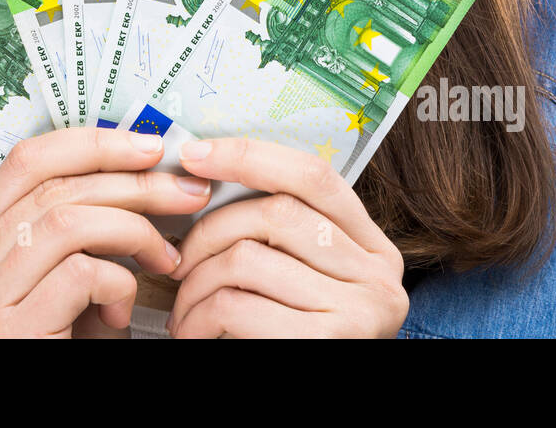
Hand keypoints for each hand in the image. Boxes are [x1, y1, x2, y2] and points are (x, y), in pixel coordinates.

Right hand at [0, 126, 211, 337]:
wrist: (61, 411)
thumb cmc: (73, 343)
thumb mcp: (72, 269)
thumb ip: (84, 216)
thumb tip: (145, 154)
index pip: (27, 161)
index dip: (93, 143)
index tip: (151, 146)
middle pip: (55, 188)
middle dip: (135, 184)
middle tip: (187, 192)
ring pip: (68, 222)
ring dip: (136, 231)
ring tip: (167, 257)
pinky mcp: (2, 331)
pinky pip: (79, 274)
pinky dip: (119, 284)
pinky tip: (122, 312)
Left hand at [165, 137, 408, 337]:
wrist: (319, 411)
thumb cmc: (295, 339)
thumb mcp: (307, 280)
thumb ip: (283, 234)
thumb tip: (204, 170)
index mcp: (374, 248)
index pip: (313, 175)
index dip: (250, 154)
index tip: (194, 153)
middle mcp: (379, 278)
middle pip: (274, 213)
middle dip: (208, 231)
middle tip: (177, 261)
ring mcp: (358, 313)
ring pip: (246, 258)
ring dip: (195, 283)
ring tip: (184, 310)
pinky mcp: (326, 345)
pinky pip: (236, 307)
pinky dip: (199, 318)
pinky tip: (195, 335)